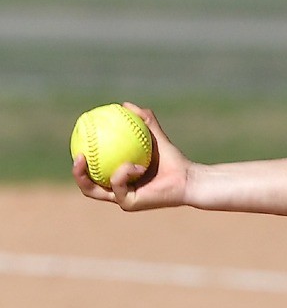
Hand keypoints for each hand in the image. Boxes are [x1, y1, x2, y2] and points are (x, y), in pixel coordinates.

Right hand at [72, 103, 191, 210]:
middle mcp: (117, 191)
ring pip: (94, 191)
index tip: (77, 143)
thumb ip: (143, 121)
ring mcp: (122, 200)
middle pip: (87, 186)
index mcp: (118, 178)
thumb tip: (124, 104)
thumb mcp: (155, 136)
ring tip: (84, 159)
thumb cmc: (172, 159)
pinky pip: (118, 186)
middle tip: (77, 155)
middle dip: (77, 173)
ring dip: (85, 176)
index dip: (80, 161)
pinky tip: (134, 165)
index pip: (92, 171)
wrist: (188, 178)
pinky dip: (123, 173)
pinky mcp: (129, 204)